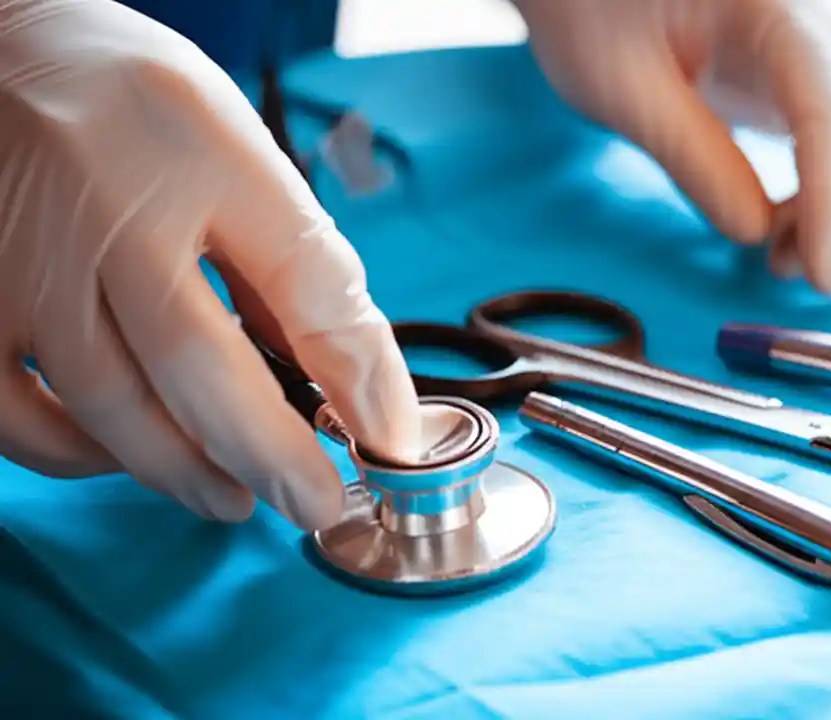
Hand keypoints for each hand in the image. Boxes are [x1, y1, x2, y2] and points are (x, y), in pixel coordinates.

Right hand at [0, 0, 420, 529]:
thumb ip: (293, 261)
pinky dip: (81, 455)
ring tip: (234, 497)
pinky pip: (18, 412)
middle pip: (197, 363)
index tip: (393, 440)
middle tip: (313, 504)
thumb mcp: (240, 153)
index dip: (360, 375)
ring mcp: (26, 260)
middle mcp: (106, 206)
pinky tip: (129, 458)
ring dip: (185, 469)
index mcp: (202, 152)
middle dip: (269, 454)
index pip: (306, 280)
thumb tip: (352, 383)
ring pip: (110, 404)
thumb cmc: (137, 108)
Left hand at [516, 0, 830, 293]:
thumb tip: (754, 231)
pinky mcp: (820, 83)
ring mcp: (830, 54)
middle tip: (814, 277)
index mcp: (774, 8)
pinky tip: (788, 233)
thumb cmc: (593, 13)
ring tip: (785, 260)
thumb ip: (688, 151)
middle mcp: (824, 25)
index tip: (822, 276)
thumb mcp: (617, 83)